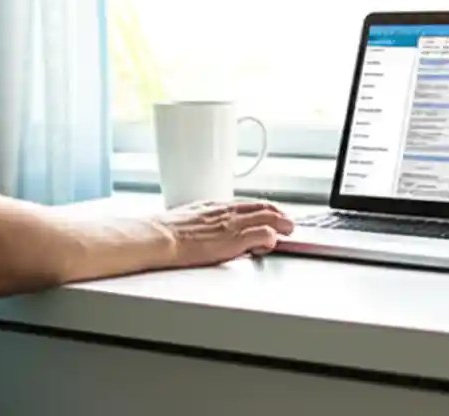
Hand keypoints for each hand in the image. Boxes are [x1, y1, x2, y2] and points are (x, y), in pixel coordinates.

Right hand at [149, 199, 295, 268]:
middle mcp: (228, 211)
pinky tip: (269, 245)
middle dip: (279, 214)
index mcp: (216, 206)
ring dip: (282, 224)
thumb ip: (203, 220)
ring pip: (269, 217)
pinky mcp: (236, 239)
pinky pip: (264, 235)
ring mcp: (234, 224)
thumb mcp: (188, 217)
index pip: (248, 203)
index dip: (264, 209)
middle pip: (263, 207)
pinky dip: (271, 239)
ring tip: (289, 230)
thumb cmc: (167, 231)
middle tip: (288, 221)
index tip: (271, 213)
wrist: (160, 236)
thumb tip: (205, 227)